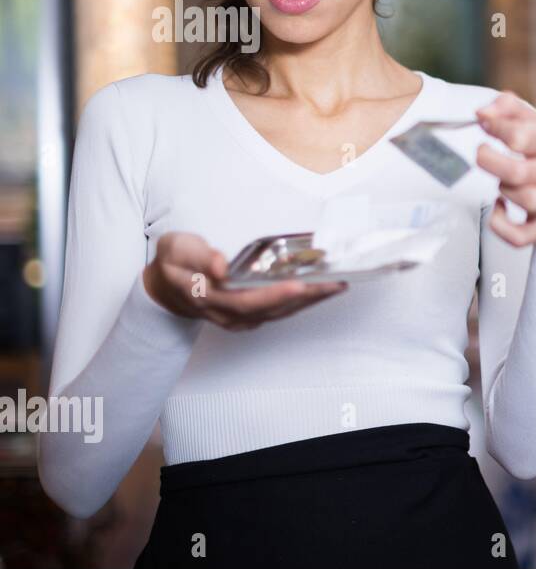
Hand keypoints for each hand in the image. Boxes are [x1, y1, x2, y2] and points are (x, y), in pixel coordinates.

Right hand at [143, 231, 346, 330]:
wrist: (166, 289)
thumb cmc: (173, 264)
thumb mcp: (176, 249)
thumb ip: (198, 256)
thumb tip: (221, 266)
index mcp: (210, 296)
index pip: (246, 300)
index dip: (274, 294)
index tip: (298, 284)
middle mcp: (229, 313)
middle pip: (273, 308)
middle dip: (307, 296)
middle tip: (335, 281)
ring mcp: (241, 318)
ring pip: (282, 312)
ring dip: (311, 300)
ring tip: (337, 284)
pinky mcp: (251, 316)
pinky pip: (281, 311)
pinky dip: (303, 301)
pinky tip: (321, 290)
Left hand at [474, 90, 535, 246]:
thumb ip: (510, 109)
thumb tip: (484, 112)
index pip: (522, 136)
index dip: (496, 128)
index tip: (485, 124)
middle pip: (519, 172)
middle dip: (490, 162)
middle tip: (482, 153)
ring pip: (524, 201)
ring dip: (503, 189)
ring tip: (501, 180)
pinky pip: (521, 236)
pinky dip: (501, 226)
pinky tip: (499, 208)